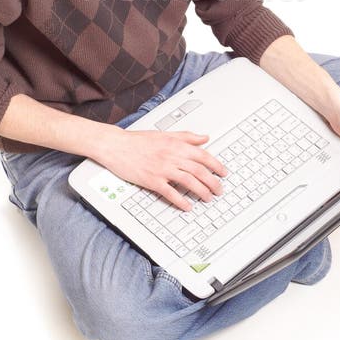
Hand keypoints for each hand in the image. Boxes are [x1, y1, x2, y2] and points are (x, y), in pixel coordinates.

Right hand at [101, 128, 227, 210]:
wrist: (117, 146)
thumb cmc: (138, 140)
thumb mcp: (165, 134)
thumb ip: (186, 136)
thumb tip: (204, 138)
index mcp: (176, 144)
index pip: (202, 155)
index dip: (216, 165)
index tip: (223, 173)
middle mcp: (171, 156)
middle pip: (199, 170)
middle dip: (212, 182)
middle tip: (219, 190)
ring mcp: (162, 169)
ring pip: (188, 181)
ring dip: (201, 191)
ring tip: (208, 198)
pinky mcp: (152, 180)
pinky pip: (170, 193)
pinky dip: (181, 201)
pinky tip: (187, 206)